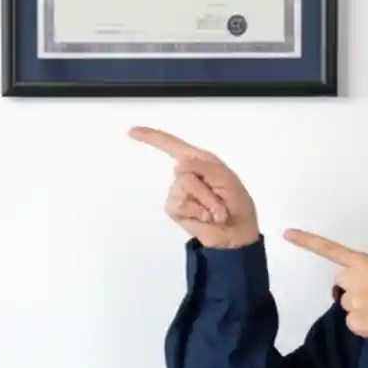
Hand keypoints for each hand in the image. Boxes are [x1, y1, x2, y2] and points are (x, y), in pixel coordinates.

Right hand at [129, 126, 260, 249]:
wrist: (235, 235)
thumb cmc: (237, 205)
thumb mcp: (227, 179)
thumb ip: (204, 167)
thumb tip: (179, 166)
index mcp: (200, 161)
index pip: (172, 145)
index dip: (151, 137)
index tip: (131, 132)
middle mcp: (187, 174)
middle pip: (183, 170)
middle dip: (205, 189)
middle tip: (221, 204)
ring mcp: (178, 191)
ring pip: (182, 188)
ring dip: (205, 203)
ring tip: (216, 213)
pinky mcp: (175, 208)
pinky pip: (179, 204)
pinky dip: (196, 212)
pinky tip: (205, 218)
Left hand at [283, 228, 367, 351]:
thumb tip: (359, 284)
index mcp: (366, 264)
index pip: (332, 250)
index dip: (308, 241)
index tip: (287, 234)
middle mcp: (354, 281)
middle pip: (342, 282)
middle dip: (354, 287)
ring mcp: (353, 303)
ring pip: (348, 304)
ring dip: (361, 306)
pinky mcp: (356, 324)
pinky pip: (353, 322)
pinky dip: (364, 323)